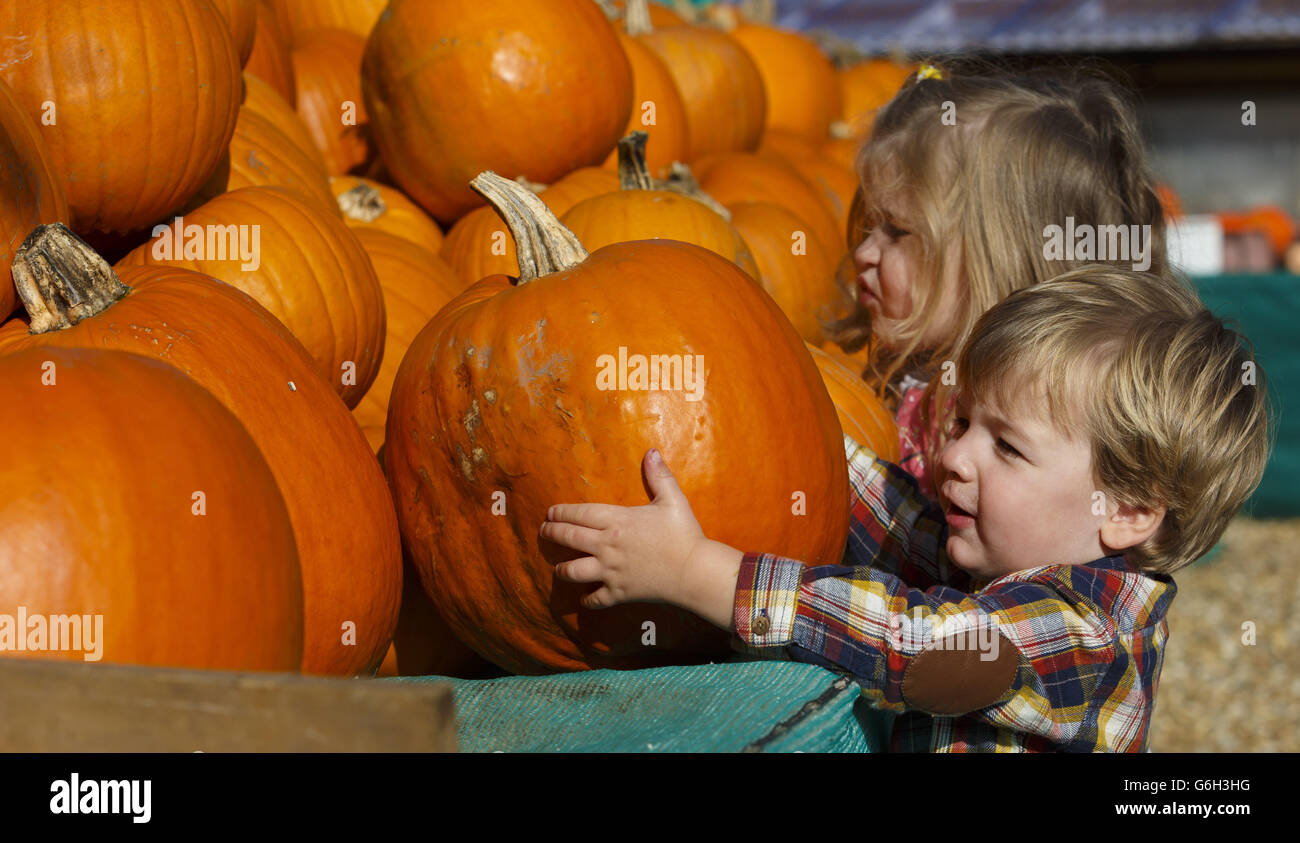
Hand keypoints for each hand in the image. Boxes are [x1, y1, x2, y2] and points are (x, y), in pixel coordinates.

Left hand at [540, 448, 742, 627]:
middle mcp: (607, 545)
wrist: (694, 572)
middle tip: (543, 532)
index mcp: (617, 520)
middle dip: (552, 534)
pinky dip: (587, 600)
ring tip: (558, 567)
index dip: (561, 512)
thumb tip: (651, 451)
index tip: (550, 513)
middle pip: (569, 538)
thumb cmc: (684, 534)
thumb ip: (659, 476)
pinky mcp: (618, 593)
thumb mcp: (673, 500)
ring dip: (562, 568)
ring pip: (573, 570)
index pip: (579, 513)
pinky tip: (583, 598)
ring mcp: (610, 571)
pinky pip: (594, 599)